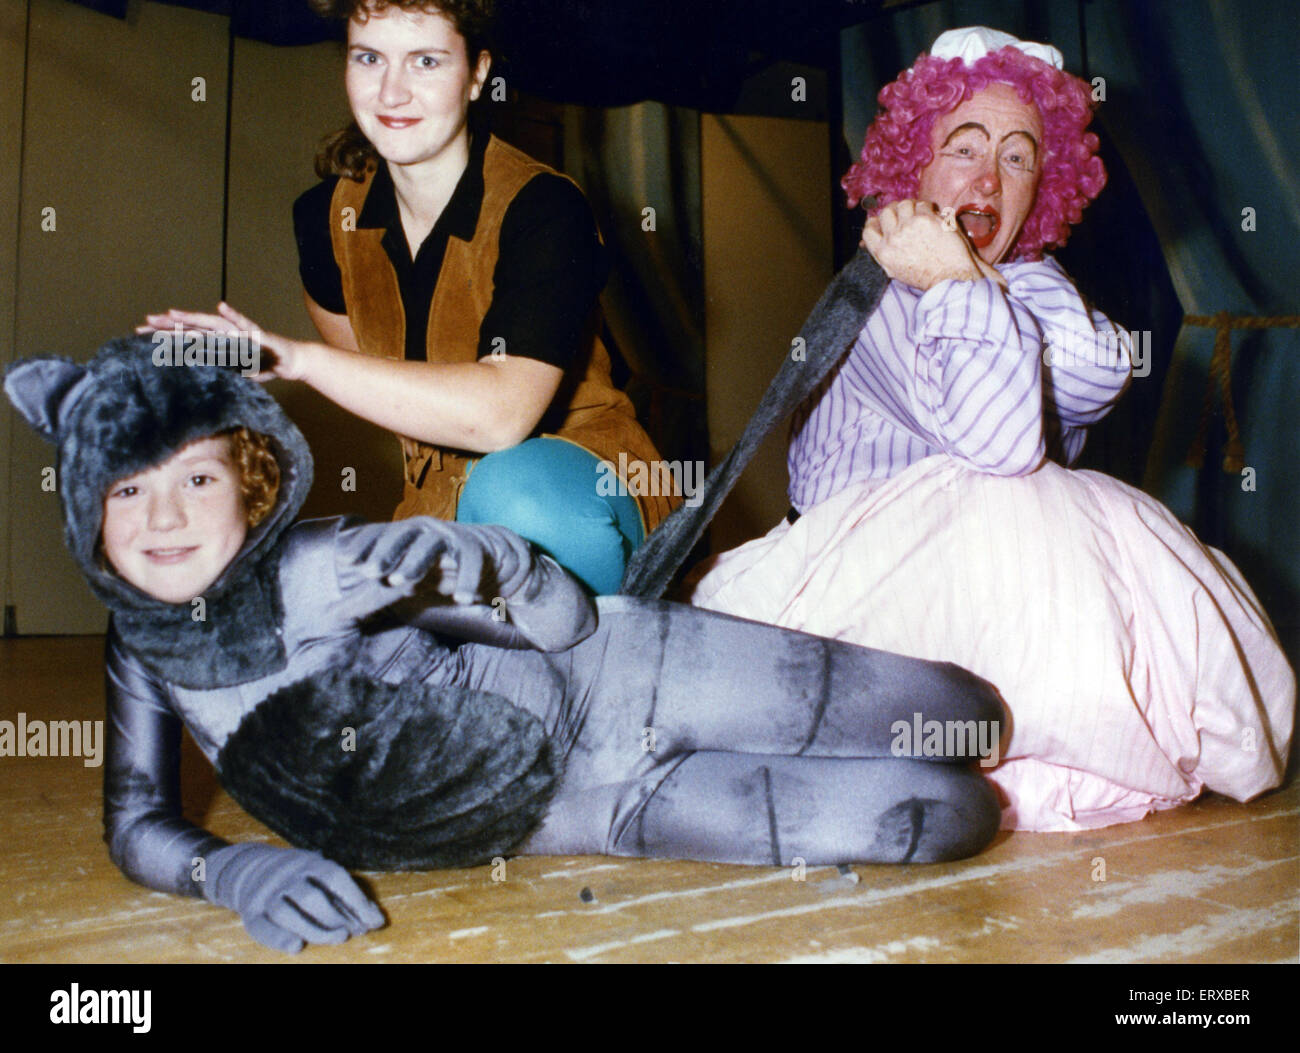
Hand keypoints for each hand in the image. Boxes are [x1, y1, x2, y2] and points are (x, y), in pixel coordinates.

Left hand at [137, 302, 312, 381]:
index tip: (140, 334)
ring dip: (193, 318)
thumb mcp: (234, 373)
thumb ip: (216, 371)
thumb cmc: (262, 365)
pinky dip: (234, 316)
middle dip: (169, 325)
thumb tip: (191, 381)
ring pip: (211, 324)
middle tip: (145, 323)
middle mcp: (224, 333)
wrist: (289, 361)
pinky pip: (244, 324)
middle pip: (192, 327)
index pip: (186, 337)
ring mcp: (239, 332)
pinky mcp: (257, 334)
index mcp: (216, 342)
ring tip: (172, 314)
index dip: (164, 335)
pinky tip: (222, 307)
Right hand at [199, 843, 384, 952]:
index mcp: (309, 864)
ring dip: (315, 929)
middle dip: (336, 916)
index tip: (375, 921)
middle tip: (354, 932)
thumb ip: (346, 896)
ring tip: (339, 938)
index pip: (334, 878)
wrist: (249, 869)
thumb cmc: (300, 878)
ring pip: (287, 913)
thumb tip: (377, 920)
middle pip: (311, 897)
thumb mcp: (321, 876)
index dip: (356, 900)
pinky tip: (297, 947)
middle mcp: (287, 876)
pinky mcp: (250, 913)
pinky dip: (279, 938)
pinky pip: (263, 927)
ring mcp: (267, 894)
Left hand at [348, 518, 530, 605]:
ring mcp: (452, 536)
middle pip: (402, 535)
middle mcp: (426, 530)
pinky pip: (471, 560)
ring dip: (415, 562)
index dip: (363, 545)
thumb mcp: (405, 578)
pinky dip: (466, 579)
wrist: (487, 555)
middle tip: (369, 572)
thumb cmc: (437, 567)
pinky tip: (462, 600)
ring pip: (431, 544)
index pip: (380, 534)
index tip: (345, 560)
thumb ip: (374, 593)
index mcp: (406, 535)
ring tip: (402, 582)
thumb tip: (333, 614)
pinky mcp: (477, 547)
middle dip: (385, 553)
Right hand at [861, 200, 986, 290]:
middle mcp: (893, 238)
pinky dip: (928, 208)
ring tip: (920, 214)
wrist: (948, 278)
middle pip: (886, 212)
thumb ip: (882, 254)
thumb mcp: (894, 270)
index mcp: (883, 252)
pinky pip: (923, 204)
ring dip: (912, 206)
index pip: (869, 229)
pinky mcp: (926, 220)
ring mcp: (909, 227)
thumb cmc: (924, 276)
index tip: (884, 221)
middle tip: (905, 214)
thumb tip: (866, 243)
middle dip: (895, 210)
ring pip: (903, 204)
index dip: (876, 222)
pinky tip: (933, 217)